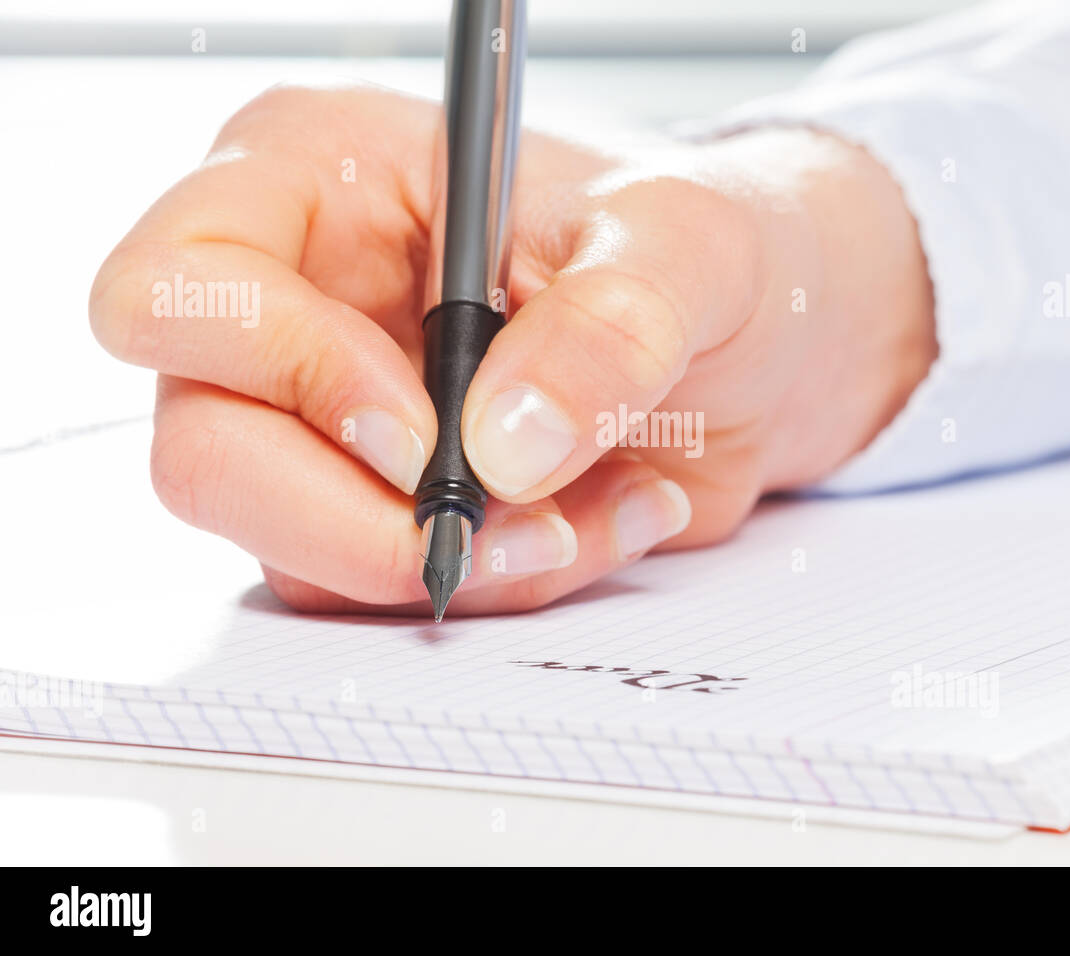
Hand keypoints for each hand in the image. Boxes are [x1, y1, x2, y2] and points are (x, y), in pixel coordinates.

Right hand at [90, 85, 934, 614]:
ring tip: (586, 510)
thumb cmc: (708, 250)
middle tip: (496, 527)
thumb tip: (503, 445)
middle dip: (356, 522)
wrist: (764, 343)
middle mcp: (296, 303)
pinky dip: (494, 582)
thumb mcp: (688, 249)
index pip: (180, 288)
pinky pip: (382, 589)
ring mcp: (327, 420)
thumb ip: (609, 326)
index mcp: (317, 184)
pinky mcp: (377, 502)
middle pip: (203, 453)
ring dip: (452, 562)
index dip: (287, 374)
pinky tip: (585, 522)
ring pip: (290, 548)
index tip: (426, 430)